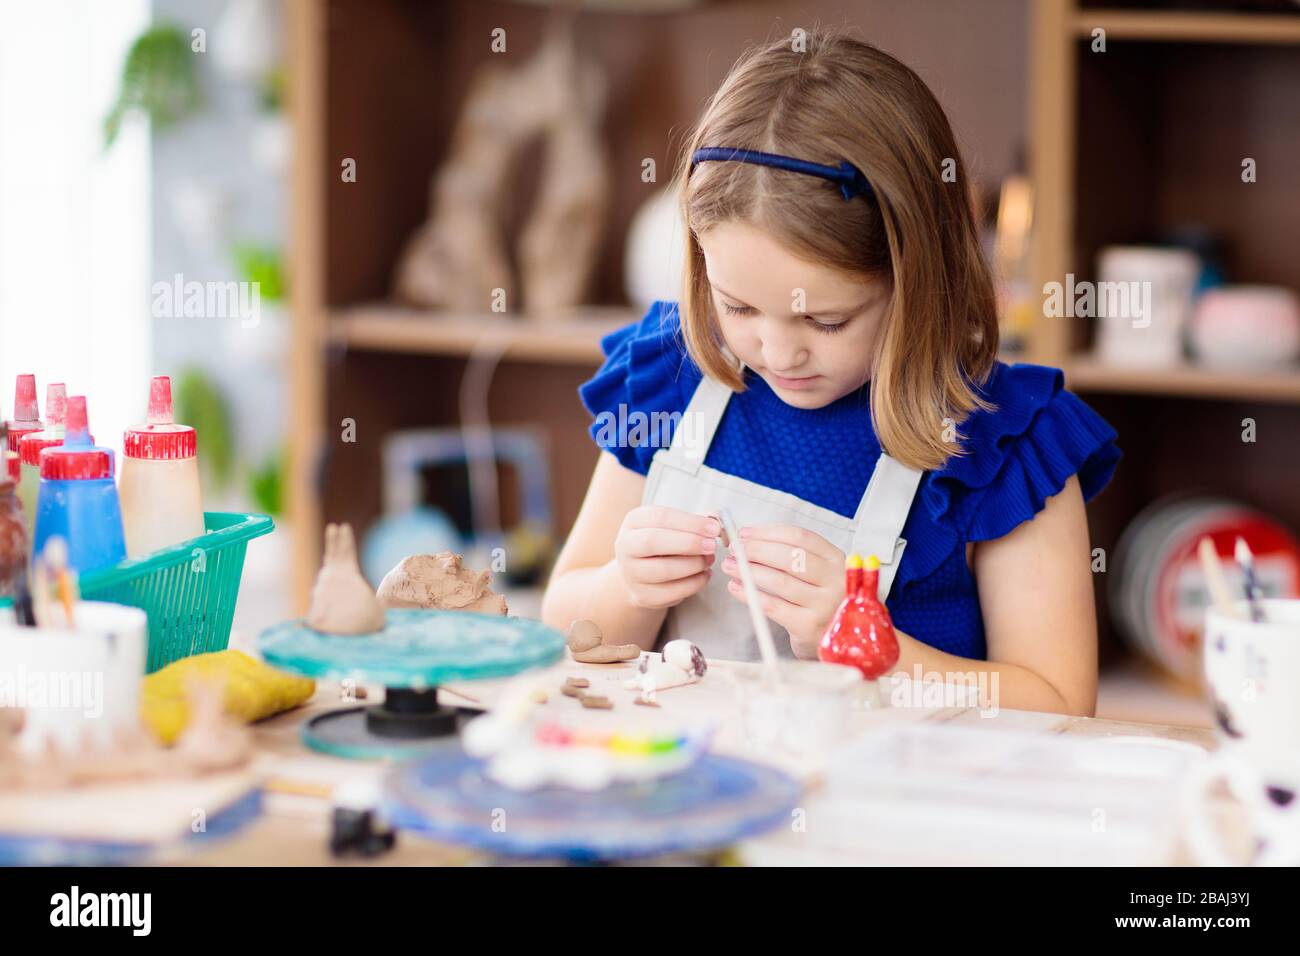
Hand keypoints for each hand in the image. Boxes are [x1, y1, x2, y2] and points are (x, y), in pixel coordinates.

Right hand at [614, 506, 718, 609]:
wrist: (641, 573)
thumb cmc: (663, 543)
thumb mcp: (675, 526)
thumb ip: (696, 520)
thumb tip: (716, 519)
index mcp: (634, 521)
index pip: (660, 517)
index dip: (690, 522)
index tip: (713, 528)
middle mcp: (625, 546)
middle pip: (654, 541)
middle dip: (688, 543)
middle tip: (712, 545)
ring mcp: (630, 573)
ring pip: (663, 570)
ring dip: (693, 565)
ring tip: (709, 560)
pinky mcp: (641, 596)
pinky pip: (670, 592)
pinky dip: (693, 584)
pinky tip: (704, 575)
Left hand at [720, 524, 844, 658]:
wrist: (836, 638)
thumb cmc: (817, 598)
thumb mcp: (816, 572)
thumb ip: (791, 553)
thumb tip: (747, 538)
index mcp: (837, 559)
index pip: (800, 537)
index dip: (768, 533)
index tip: (745, 533)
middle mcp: (835, 580)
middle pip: (790, 557)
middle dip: (756, 550)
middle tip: (735, 550)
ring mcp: (823, 604)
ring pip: (779, 581)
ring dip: (748, 571)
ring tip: (730, 566)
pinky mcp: (808, 626)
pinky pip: (772, 606)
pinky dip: (749, 595)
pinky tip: (736, 587)